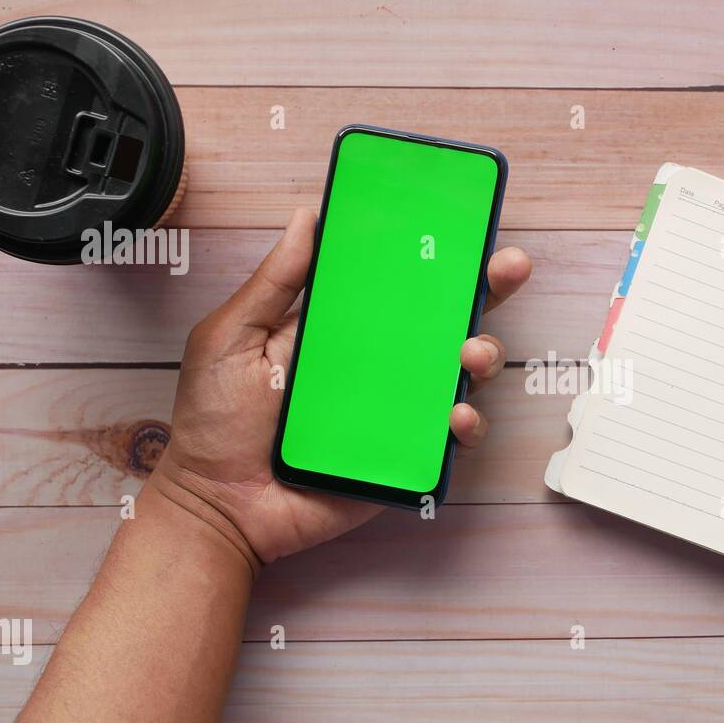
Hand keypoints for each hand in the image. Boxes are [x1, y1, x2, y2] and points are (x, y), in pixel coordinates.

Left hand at [148, 208, 531, 570]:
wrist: (216, 504)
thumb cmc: (215, 423)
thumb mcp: (232, 336)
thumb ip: (274, 282)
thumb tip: (308, 218)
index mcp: (342, 329)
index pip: (399, 283)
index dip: (436, 255)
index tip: (465, 225)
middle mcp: (379, 365)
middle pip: (446, 321)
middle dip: (487, 290)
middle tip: (508, 267)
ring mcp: (396, 412)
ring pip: (460, 376)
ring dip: (481, 355)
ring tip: (471, 353)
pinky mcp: (404, 458)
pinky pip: (450, 440)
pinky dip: (465, 425)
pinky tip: (455, 415)